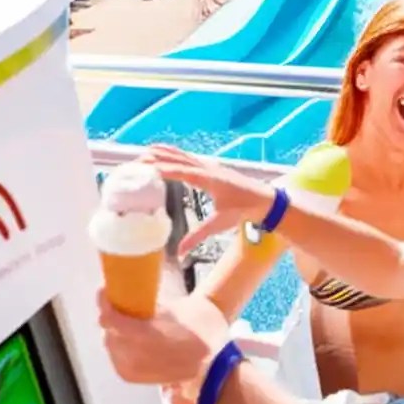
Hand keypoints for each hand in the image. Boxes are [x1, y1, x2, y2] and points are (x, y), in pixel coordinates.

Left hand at [97, 289, 230, 384]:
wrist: (216, 367)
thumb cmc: (204, 333)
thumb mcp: (183, 307)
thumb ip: (157, 303)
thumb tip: (141, 296)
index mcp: (144, 335)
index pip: (110, 318)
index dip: (105, 302)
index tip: (107, 291)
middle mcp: (133, 355)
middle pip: (108, 331)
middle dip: (111, 318)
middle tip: (120, 306)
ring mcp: (133, 369)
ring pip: (111, 346)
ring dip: (115, 334)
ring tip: (127, 324)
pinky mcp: (135, 378)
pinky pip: (117, 359)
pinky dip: (119, 348)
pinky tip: (130, 341)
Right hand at [140, 144, 275, 258]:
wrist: (264, 200)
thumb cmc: (243, 210)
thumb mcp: (219, 224)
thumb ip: (197, 237)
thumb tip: (179, 253)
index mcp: (208, 178)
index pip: (182, 171)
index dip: (164, 169)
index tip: (146, 167)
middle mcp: (208, 168)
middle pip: (179, 158)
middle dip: (159, 157)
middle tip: (139, 158)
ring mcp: (210, 166)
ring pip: (184, 155)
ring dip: (166, 152)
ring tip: (147, 150)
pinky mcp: (212, 168)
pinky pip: (190, 158)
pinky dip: (176, 154)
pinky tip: (170, 155)